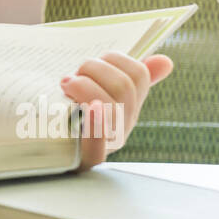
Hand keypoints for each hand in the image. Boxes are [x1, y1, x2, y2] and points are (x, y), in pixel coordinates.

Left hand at [60, 53, 173, 171]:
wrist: (54, 151)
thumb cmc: (76, 114)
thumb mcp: (102, 93)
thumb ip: (128, 78)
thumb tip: (165, 61)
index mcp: (131, 105)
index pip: (139, 75)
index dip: (114, 59)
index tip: (95, 61)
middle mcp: (125, 125)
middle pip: (122, 86)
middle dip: (92, 69)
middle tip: (72, 75)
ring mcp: (109, 144)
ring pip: (110, 106)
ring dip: (82, 87)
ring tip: (65, 86)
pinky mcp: (87, 159)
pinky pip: (97, 145)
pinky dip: (96, 123)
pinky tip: (90, 109)